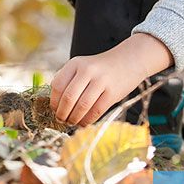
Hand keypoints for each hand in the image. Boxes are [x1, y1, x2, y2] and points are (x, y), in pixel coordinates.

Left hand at [50, 33, 172, 125]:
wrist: (129, 60)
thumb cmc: (101, 68)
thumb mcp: (82, 66)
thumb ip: (68, 79)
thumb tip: (54, 102)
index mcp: (75, 63)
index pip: (58, 85)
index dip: (54, 101)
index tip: (54, 110)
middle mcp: (87, 70)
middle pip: (68, 97)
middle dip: (62, 113)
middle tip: (61, 119)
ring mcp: (101, 81)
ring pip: (82, 106)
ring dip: (74, 118)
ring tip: (72, 122)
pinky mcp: (112, 92)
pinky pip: (96, 110)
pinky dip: (87, 120)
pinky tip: (84, 123)